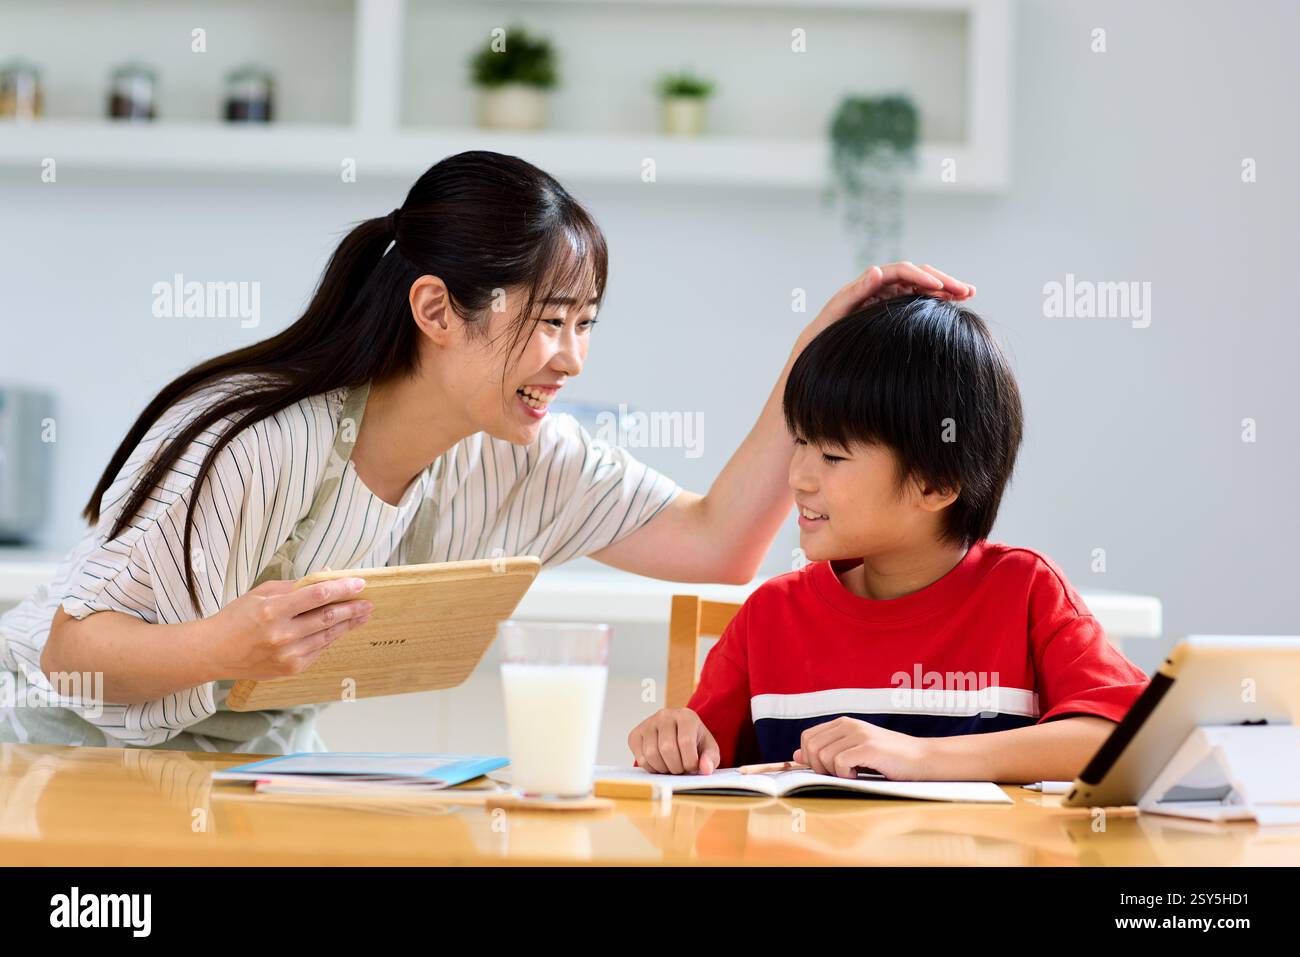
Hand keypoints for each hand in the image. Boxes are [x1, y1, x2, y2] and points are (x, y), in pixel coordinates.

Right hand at [207, 577, 372, 680]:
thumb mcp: (262, 594)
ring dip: (348, 624)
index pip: (317, 596)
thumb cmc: (237, 618)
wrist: (214, 652)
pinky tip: (340, 629)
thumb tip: (327, 574)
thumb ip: (296, 586)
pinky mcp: (291, 668)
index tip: (359, 583)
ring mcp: (288, 655)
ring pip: (327, 636)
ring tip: (362, 615)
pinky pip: (318, 650)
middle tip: (368, 602)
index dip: (342, 588)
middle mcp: (282, 635)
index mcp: (273, 611)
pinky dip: (330, 638)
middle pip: (328, 617)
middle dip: (352, 608)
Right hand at [628, 707, 720, 774]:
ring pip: (651, 754)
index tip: (692, 768)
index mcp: (686, 716)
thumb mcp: (708, 749)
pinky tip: (660, 764)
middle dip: (676, 767)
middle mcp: (665, 715)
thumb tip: (705, 769)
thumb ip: (711, 758)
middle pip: (667, 748)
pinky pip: (640, 758)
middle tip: (681, 769)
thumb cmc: (695, 742)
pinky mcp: (635, 734)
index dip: (689, 761)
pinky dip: (651, 768)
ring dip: (663, 769)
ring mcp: (648, 723)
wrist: (677, 734)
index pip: (685, 741)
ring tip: (671, 767)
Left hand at [794, 717, 932, 779]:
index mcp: (842, 723)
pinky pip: (840, 762)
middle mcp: (848, 724)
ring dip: (835, 773)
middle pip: (811, 747)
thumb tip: (796, 755)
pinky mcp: (869, 747)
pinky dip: (846, 775)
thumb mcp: (853, 752)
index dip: (809, 758)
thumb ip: (826, 751)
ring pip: (824, 756)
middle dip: (819, 767)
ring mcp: (859, 734)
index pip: (807, 737)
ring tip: (853, 774)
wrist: (921, 759)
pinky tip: (860, 775)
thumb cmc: (887, 759)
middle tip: (839, 774)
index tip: (826, 770)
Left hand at [803, 262, 974, 342]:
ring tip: (968, 294)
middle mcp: (882, 286)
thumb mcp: (838, 311)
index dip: (922, 277)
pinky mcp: (896, 310)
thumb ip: (856, 291)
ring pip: (923, 287)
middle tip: (967, 290)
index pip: (901, 272)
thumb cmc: (825, 331)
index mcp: (869, 283)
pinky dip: (939, 300)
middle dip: (943, 281)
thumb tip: (876, 270)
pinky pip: (921, 300)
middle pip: (918, 276)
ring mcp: (891, 298)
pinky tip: (956, 303)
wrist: (819, 350)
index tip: (941, 287)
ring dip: (947, 288)